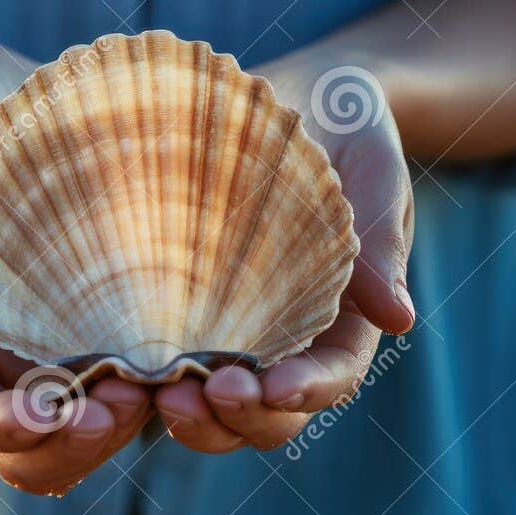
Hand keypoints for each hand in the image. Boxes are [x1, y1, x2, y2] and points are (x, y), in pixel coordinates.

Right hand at [0, 55, 154, 495]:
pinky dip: (151, 387)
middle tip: (122, 407)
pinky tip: (190, 361)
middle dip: (69, 444)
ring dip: (118, 426)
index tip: (46, 414)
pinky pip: (123, 381)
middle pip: (21, 448)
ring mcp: (42, 354)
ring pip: (79, 430)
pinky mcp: (95, 331)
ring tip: (163, 388)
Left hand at [155, 55, 414, 452]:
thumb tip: (399, 319)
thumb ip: (383, 243)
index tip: (273, 389)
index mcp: (344, 318)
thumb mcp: (374, 172)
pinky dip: (146, 381)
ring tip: (157, 394)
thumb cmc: (342, 128)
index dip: (305, 391)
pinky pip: (164, 364)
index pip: (333, 376)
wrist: (289, 94)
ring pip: (214, 407)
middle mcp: (287, 340)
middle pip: (270, 415)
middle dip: (236, 420)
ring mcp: (231, 333)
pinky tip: (116, 368)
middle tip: (195, 396)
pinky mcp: (179, 314)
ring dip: (188, 415)